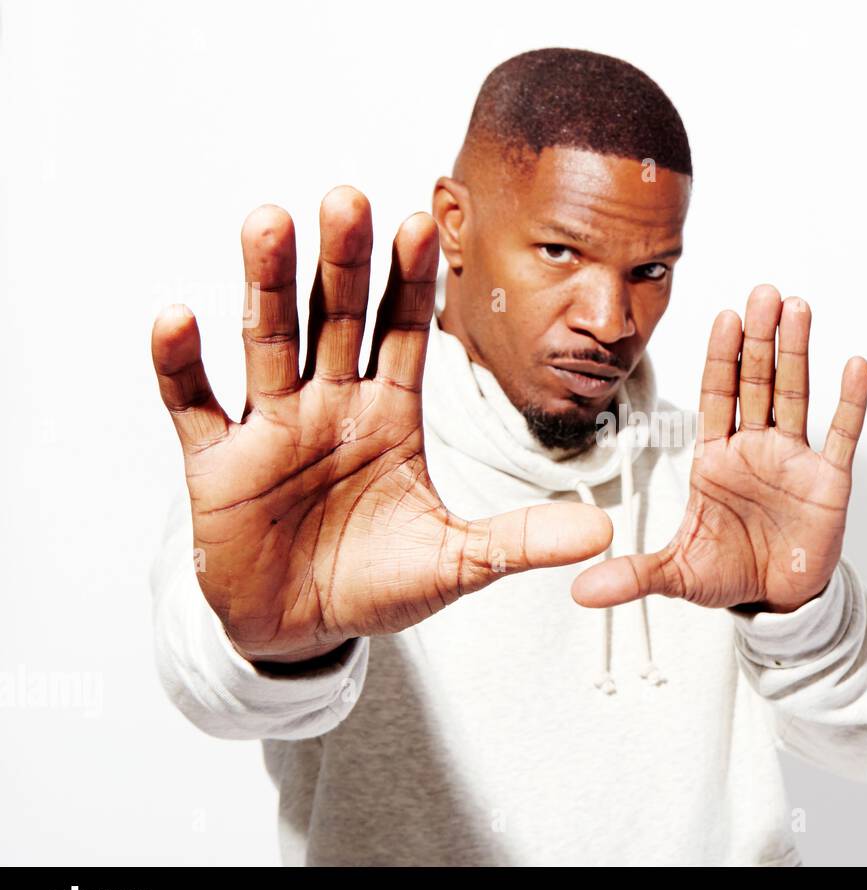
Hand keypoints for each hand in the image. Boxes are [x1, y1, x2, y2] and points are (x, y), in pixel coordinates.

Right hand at [152, 187, 611, 663]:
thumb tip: (603, 534)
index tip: (422, 224)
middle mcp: (332, 407)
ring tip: (271, 221)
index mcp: (390, 417)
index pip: (405, 334)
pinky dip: (181, 364)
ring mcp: (273, 428)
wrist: (304, 630)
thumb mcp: (458, 564)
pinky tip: (178, 316)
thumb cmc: (377, 584)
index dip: (412, 283)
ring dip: (267, 283)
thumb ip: (521, 539)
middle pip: (337, 319)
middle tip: (349, 198)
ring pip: (269, 341)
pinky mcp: (218, 464)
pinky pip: (197, 405)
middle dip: (343, 262)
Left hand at [571, 284, 866, 613]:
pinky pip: (842, 436)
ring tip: (799, 309)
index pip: (716, 395)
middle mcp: (755, 449)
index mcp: (716, 458)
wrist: (775, 602)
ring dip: (798, 353)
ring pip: (796, 395)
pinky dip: (850, 402)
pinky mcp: (829, 482)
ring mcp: (793, 460)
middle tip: (763, 294)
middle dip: (759, 339)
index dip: (721, 357)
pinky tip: (854, 366)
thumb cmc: (727, 574)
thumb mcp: (676, 574)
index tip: (724, 316)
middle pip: (757, 383)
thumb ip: (633, 575)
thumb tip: (581, 591)